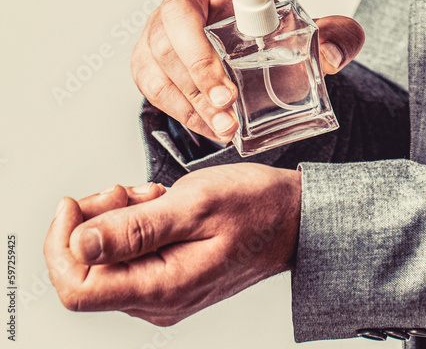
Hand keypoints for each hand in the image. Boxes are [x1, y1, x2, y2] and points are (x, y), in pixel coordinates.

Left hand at [43, 163, 301, 325]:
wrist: (297, 218)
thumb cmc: (259, 207)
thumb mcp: (196, 204)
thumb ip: (135, 227)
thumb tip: (80, 243)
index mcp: (164, 288)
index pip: (77, 288)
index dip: (62, 243)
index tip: (76, 206)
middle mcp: (159, 301)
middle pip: (87, 272)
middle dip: (93, 222)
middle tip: (127, 191)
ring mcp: (164, 292)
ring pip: (107, 260)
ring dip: (116, 219)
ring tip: (153, 195)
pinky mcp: (169, 279)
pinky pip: (129, 256)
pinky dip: (133, 224)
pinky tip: (159, 204)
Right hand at [131, 0, 364, 141]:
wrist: (236, 71)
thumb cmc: (264, 44)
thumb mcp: (307, 40)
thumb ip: (335, 38)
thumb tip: (331, 52)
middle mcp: (188, 2)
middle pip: (179, 17)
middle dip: (202, 61)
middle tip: (229, 96)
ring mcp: (160, 31)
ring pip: (162, 57)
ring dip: (194, 96)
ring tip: (226, 123)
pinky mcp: (148, 64)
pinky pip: (155, 88)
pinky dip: (184, 113)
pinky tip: (213, 128)